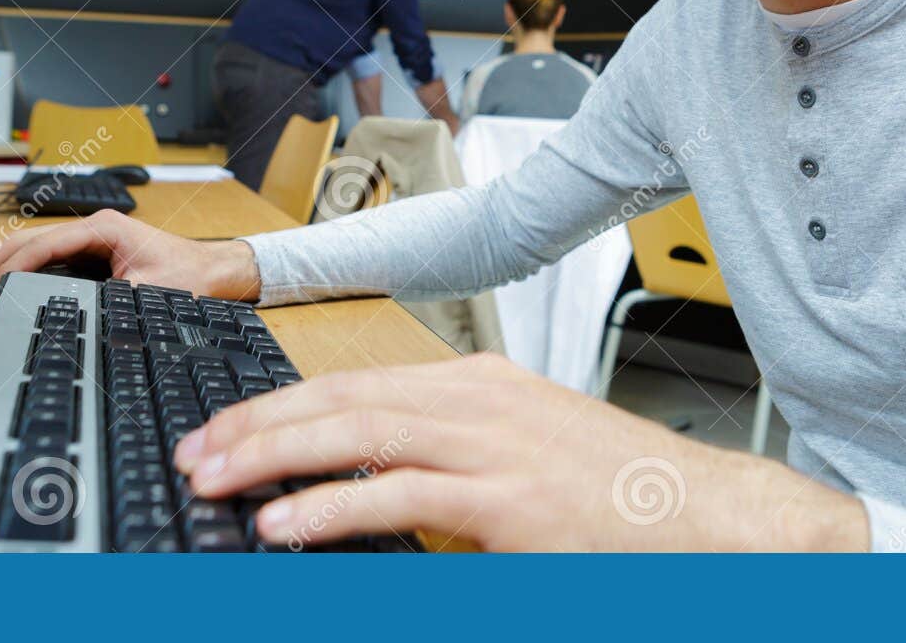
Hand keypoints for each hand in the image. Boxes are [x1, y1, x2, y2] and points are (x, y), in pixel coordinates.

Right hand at [0, 210, 259, 307]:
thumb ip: (114, 300)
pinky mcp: (91, 256)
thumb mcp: (153, 293)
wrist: (217, 273)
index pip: (44, 245)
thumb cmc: (192, 276)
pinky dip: (19, 276)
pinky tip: (1, 293)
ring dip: (0, 271)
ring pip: (31, 250)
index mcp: (104, 229)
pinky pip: (46, 262)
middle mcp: (93, 229)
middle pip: (27, 242)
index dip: (11, 269)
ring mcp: (90, 241)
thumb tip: (80, 314)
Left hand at [171, 352, 868, 551]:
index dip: (280, 404)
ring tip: (217, 480)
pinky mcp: (512, 497)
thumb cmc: (618, 491)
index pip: (355, 380)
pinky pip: (403, 494)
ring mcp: (496, 443)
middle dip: (259, 424)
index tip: (226, 430)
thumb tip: (366, 485)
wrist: (708, 514)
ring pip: (360, 432)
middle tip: (197, 452)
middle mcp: (479, 399)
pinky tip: (287, 524)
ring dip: (276, 456)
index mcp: (478, 382)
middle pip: (343, 397)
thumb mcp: (522, 455)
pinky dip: (334, 507)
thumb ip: (446, 459)